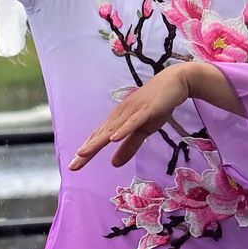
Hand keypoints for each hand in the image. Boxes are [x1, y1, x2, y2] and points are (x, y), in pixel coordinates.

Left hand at [70, 65, 196, 171]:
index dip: (87, 151)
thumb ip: (129, 147)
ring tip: (84, 154)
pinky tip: (113, 139)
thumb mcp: (143, 130)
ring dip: (97, 142)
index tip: (74, 166)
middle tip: (73, 166)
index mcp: (119, 120)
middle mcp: (121, 115)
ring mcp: (133, 111)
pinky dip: (123, 130)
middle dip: (87, 150)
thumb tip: (114, 164)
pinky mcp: (146, 110)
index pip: (99, 137)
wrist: (175, 82)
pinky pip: (133, 122)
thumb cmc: (157, 105)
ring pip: (113, 129)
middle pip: (101, 135)